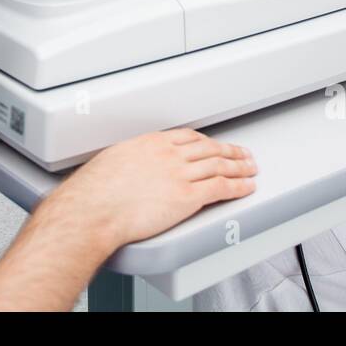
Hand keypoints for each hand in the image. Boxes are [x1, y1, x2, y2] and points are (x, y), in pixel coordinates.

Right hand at [49, 128, 256, 252]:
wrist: (95, 208)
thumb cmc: (95, 191)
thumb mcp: (113, 160)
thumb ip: (130, 161)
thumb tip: (130, 168)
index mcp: (151, 143)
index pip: (189, 137)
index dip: (207, 141)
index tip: (214, 145)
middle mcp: (169, 155)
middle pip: (209, 149)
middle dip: (229, 151)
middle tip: (242, 154)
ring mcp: (180, 175)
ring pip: (219, 166)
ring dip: (239, 167)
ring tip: (251, 169)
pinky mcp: (187, 197)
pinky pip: (221, 188)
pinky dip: (238, 187)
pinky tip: (246, 187)